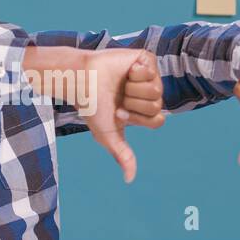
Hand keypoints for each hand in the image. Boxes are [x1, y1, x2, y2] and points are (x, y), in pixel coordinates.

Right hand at [74, 49, 164, 182]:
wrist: (81, 80)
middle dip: (134, 104)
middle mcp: (147, 94)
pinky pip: (152, 70)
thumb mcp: (108, 135)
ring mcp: (147, 76)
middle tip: (118, 98)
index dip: (138, 118)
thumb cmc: (92, 107)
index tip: (118, 113)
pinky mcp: (145, 59)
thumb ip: (122, 155)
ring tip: (120, 84)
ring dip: (133, 89)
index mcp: (142, 110)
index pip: (158, 120)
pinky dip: (135, 73)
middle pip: (158, 105)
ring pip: (157, 89)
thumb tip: (130, 180)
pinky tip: (125, 70)